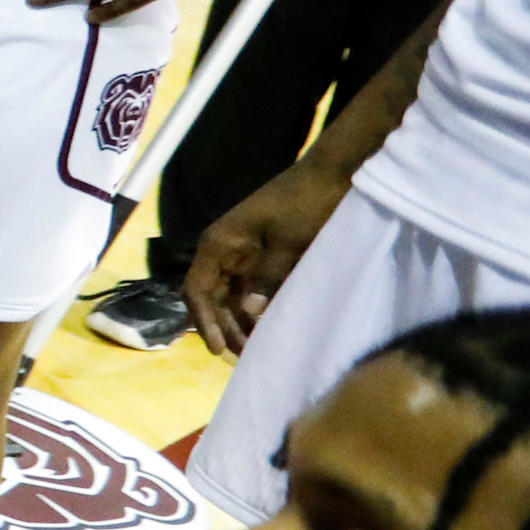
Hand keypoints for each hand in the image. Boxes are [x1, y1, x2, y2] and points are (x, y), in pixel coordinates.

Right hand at [189, 157, 356, 354]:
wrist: (332, 174)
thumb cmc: (305, 205)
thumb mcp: (288, 244)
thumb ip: (267, 278)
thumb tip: (250, 313)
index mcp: (219, 244)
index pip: (197, 290)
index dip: (204, 321)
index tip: (218, 348)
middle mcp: (225, 250)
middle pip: (213, 297)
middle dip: (224, 327)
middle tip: (242, 356)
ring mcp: (244, 252)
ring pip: (232, 295)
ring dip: (241, 321)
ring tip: (255, 347)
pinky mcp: (264, 255)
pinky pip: (252, 287)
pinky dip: (257, 307)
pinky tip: (268, 326)